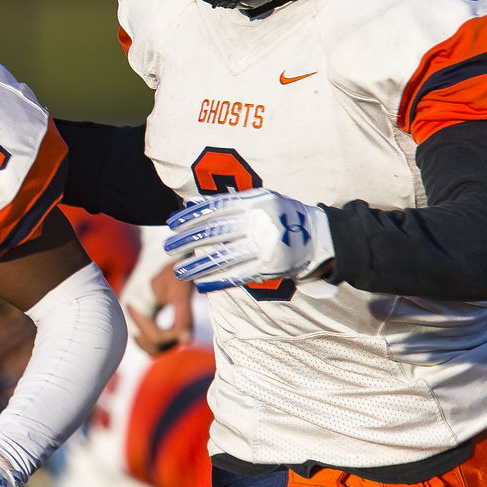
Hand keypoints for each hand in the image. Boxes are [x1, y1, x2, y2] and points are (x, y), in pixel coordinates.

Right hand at [126, 262, 194, 354]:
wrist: (167, 258)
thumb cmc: (175, 272)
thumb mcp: (181, 293)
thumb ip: (184, 317)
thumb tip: (187, 343)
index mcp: (136, 306)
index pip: (156, 338)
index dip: (175, 336)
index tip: (188, 326)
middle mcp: (128, 314)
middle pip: (149, 346)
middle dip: (169, 343)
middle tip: (185, 330)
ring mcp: (130, 317)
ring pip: (146, 346)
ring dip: (164, 344)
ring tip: (179, 330)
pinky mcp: (135, 319)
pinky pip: (145, 340)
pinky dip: (159, 340)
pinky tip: (172, 329)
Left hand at [164, 188, 333, 291]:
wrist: (317, 236)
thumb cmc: (276, 216)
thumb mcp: (256, 201)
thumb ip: (225, 204)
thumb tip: (188, 204)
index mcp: (256, 202)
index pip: (217, 208)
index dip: (192, 216)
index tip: (171, 224)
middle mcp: (261, 222)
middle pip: (218, 231)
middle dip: (189, 240)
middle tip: (168, 247)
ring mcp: (267, 245)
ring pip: (226, 257)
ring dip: (199, 266)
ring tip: (179, 272)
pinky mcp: (272, 267)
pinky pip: (241, 275)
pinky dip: (219, 281)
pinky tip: (201, 285)